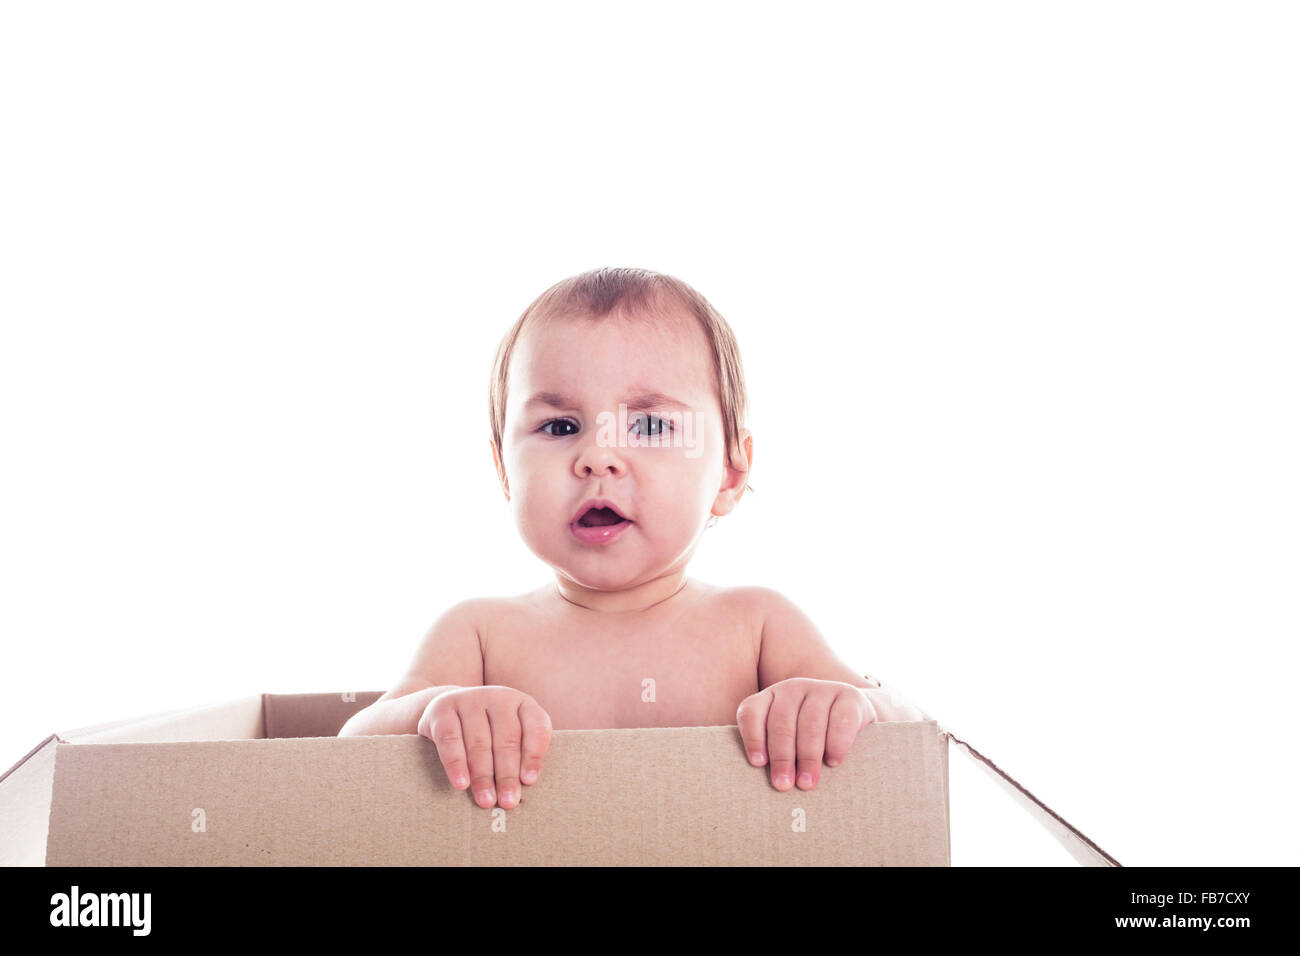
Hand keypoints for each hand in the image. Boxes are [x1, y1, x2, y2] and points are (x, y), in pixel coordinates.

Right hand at [417, 685, 551, 808]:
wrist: (447, 709)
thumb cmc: (488, 730)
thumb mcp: (509, 734)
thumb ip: (521, 754)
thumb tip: (523, 788)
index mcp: (522, 703)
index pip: (536, 727)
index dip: (534, 755)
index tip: (529, 781)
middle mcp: (498, 697)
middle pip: (507, 739)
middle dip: (507, 774)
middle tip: (508, 802)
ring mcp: (469, 700)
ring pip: (479, 742)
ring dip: (483, 775)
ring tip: (486, 800)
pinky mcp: (443, 710)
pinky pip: (450, 740)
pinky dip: (456, 764)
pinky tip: (461, 783)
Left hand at [736, 678, 878, 791]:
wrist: (854, 716)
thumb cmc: (812, 738)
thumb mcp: (788, 739)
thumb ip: (772, 753)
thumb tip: (758, 786)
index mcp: (771, 697)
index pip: (752, 712)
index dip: (753, 738)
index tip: (758, 764)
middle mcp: (793, 688)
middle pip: (781, 722)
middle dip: (782, 757)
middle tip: (784, 785)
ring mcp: (822, 689)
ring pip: (810, 723)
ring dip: (807, 756)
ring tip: (807, 782)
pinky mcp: (850, 696)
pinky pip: (841, 721)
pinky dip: (836, 743)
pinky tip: (833, 762)